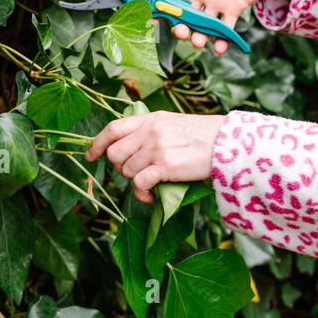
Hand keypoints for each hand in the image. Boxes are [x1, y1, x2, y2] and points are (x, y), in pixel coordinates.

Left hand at [85, 111, 225, 202]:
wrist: (227, 143)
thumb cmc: (203, 136)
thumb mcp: (173, 123)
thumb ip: (150, 130)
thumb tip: (130, 148)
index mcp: (150, 119)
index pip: (113, 128)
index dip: (97, 143)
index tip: (90, 155)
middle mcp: (150, 130)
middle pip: (115, 153)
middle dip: (119, 168)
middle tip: (135, 174)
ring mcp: (156, 147)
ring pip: (126, 171)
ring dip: (134, 182)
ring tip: (150, 186)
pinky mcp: (165, 165)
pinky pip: (139, 184)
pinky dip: (142, 195)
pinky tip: (151, 198)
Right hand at [163, 0, 296, 55]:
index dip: (161, 3)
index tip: (154, 15)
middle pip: (183, 12)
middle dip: (178, 24)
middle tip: (179, 30)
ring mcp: (216, 2)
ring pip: (201, 23)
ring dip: (197, 35)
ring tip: (197, 41)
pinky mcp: (233, 9)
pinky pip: (225, 27)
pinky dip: (221, 40)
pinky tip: (219, 48)